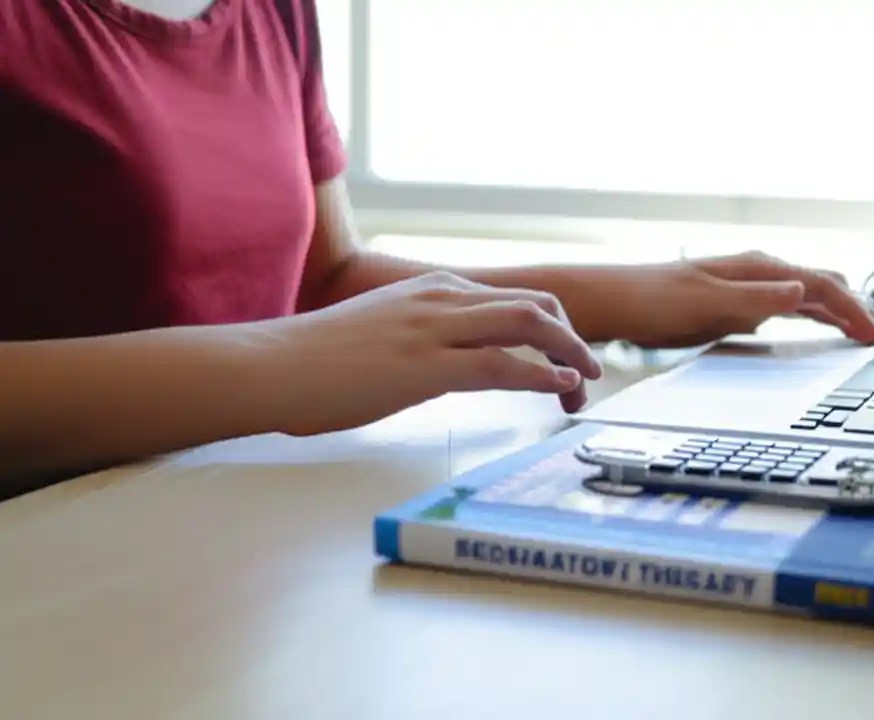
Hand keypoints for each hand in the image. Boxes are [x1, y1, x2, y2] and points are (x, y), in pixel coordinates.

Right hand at [264, 271, 602, 435]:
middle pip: (534, 305)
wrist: (269, 366)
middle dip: (572, 337)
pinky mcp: (424, 365)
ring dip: (569, 354)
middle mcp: (441, 299)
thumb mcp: (384, 333)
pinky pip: (501, 365)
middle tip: (589, 372)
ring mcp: (433, 329)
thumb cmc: (317, 360)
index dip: (552, 328)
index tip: (567, 358)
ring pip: (528, 325)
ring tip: (587, 382)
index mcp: (434, 290)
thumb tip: (451, 363)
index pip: (513, 300)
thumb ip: (424, 337)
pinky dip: (541, 375)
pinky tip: (560, 387)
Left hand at [599, 251, 873, 347]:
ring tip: (862, 332)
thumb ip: (757, 299)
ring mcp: (747, 286)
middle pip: (822, 286)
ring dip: (837, 312)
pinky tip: (816, 326)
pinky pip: (787, 306)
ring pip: (807, 295)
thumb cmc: (654, 302)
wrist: (613, 302)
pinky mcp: (735, 302)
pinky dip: (812, 316)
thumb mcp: (708, 303)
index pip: (822, 286)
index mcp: (758, 269)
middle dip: (855, 308)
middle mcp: (758, 272)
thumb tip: (803, 290)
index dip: (854, 310)